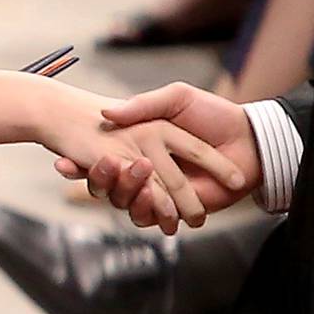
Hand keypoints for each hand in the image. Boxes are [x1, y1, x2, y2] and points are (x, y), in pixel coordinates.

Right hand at [55, 82, 262, 229]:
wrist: (251, 140)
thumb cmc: (214, 113)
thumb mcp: (175, 97)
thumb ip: (142, 105)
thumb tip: (107, 113)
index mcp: (146, 139)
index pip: (106, 154)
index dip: (83, 161)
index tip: (63, 161)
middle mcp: (151, 165)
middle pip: (113, 181)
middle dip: (97, 179)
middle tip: (87, 172)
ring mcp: (164, 188)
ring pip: (130, 200)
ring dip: (121, 195)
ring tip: (118, 187)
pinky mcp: (179, 207)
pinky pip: (153, 215)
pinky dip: (147, 211)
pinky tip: (144, 200)